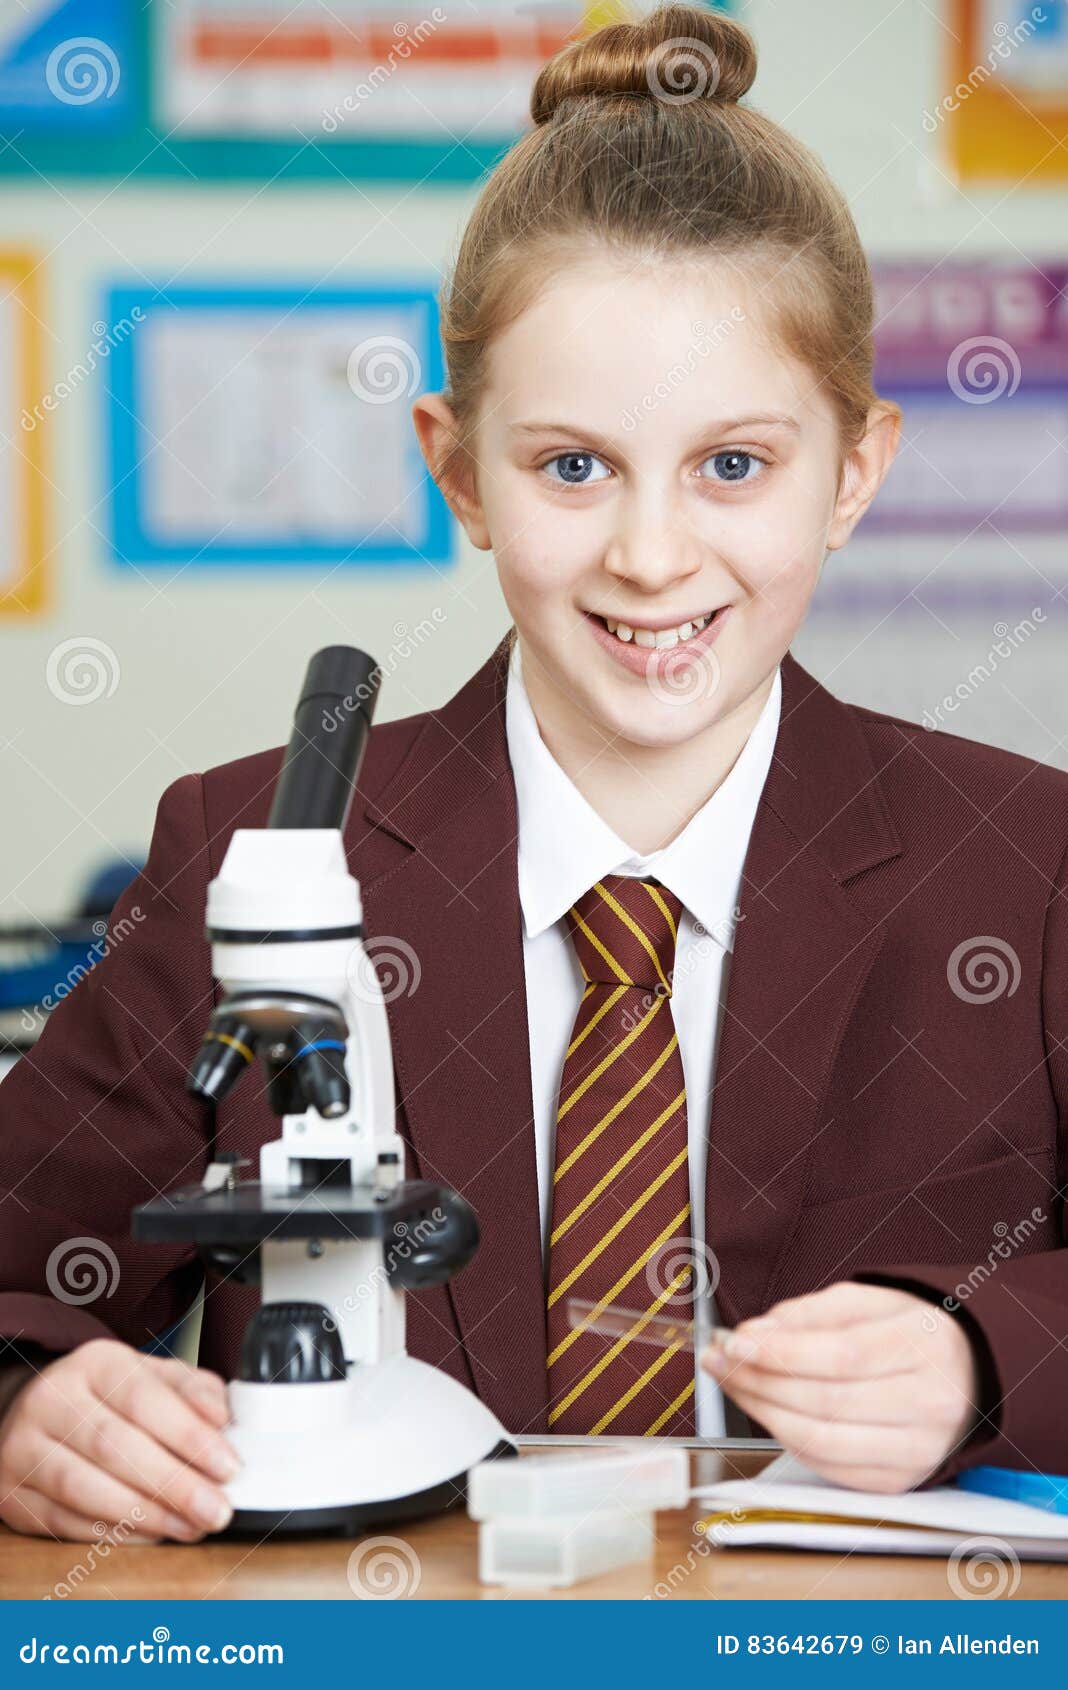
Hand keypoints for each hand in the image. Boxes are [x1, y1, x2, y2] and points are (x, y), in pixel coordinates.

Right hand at [0, 1338, 239, 1541]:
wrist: (34, 1409)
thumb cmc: (107, 1396)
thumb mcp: (152, 1376)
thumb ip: (193, 1392)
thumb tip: (222, 1419)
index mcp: (94, 1363)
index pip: (144, 1399)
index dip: (189, 1436)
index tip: (228, 1466)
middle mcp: (52, 1400)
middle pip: (116, 1447)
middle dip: (175, 1484)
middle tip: (217, 1509)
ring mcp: (23, 1448)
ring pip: (86, 1489)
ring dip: (147, 1516)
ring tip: (191, 1526)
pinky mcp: (12, 1495)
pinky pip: (65, 1523)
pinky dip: (114, 1534)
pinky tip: (152, 1534)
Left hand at [700, 1280, 982, 1491]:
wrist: (970, 1377)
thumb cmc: (913, 1335)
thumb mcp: (872, 1301)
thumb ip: (811, 1314)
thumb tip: (755, 1334)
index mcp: (925, 1347)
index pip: (842, 1356)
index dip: (781, 1353)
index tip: (735, 1341)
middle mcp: (928, 1405)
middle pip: (826, 1402)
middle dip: (759, 1382)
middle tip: (720, 1360)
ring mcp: (917, 1451)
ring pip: (822, 1442)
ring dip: (763, 1413)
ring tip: (734, 1383)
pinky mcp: (901, 1481)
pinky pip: (829, 1467)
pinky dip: (788, 1439)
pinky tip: (767, 1411)